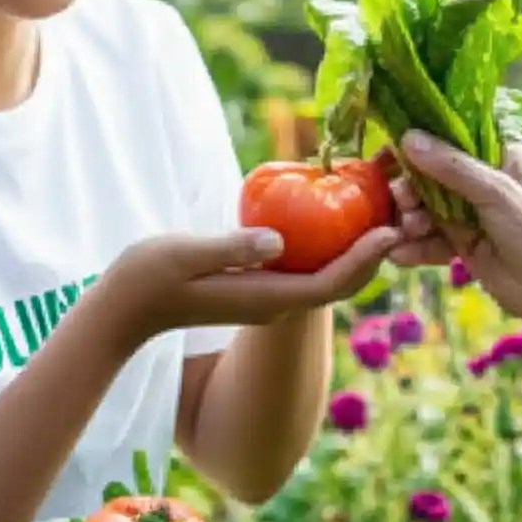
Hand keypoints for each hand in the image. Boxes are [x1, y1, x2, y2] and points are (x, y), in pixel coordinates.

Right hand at [101, 223, 401, 344]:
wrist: (122, 312)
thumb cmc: (146, 280)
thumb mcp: (183, 254)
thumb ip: (230, 246)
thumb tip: (279, 240)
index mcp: (263, 299)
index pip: (328, 284)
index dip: (364, 259)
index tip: (390, 230)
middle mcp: (273, 304)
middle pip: (337, 283)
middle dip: (372, 253)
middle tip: (399, 212)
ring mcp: (265, 299)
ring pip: (325, 277)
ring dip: (355, 249)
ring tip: (377, 209)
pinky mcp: (255, 288)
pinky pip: (304, 269)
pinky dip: (327, 246)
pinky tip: (331, 216)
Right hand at [388, 130, 521, 324]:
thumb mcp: (496, 192)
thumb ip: (451, 167)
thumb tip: (408, 137)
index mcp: (499, 155)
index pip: (451, 139)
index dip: (420, 145)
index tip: (391, 155)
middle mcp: (483, 180)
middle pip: (430, 176)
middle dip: (411, 192)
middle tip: (403, 205)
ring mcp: (472, 213)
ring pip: (426, 209)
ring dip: (410, 221)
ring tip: (403, 234)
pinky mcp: (463, 244)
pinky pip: (430, 239)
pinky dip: (415, 246)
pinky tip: (400, 254)